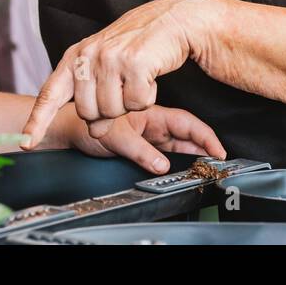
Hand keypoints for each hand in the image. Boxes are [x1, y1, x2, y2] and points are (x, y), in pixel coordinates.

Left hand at [21, 0, 213, 146]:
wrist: (171, 19)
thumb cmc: (138, 45)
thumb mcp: (107, 66)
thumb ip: (94, 96)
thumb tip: (95, 131)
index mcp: (75, 56)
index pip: (50, 93)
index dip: (38, 121)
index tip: (26, 142)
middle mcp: (88, 55)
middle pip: (88, 112)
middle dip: (109, 111)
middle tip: (124, 89)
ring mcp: (110, 58)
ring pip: (112, 111)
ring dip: (130, 103)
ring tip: (137, 79)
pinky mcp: (133, 63)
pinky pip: (136, 103)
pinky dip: (147, 96)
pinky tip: (150, 76)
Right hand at [35, 103, 226, 174]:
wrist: (65, 124)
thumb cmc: (94, 128)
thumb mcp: (124, 141)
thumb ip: (146, 152)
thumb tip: (163, 167)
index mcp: (153, 117)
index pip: (186, 123)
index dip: (204, 136)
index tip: (220, 150)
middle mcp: (148, 119)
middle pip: (182, 126)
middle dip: (202, 140)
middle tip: (220, 153)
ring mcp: (137, 121)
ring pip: (166, 132)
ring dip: (188, 144)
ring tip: (207, 154)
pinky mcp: (120, 125)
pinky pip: (137, 141)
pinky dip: (148, 155)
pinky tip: (158, 165)